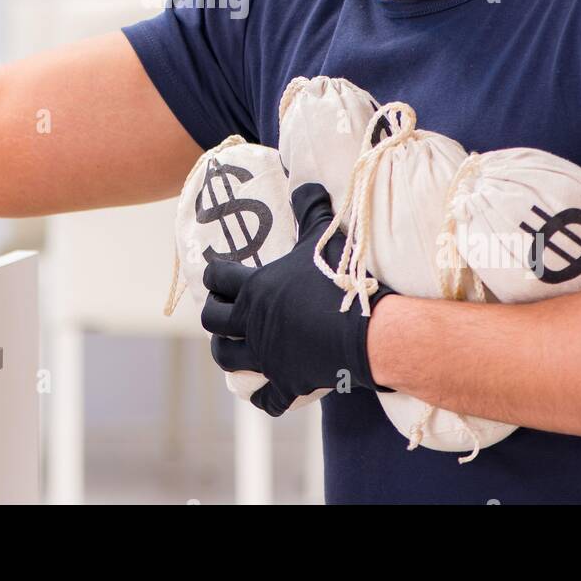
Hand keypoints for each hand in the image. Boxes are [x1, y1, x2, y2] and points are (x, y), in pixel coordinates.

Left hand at [202, 182, 392, 415]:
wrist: (367, 332)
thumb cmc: (341, 281)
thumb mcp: (326, 238)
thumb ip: (312, 209)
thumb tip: (305, 183)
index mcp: (255, 289)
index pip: (217, 278)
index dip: (212, 273)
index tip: (213, 271)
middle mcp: (252, 323)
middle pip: (212, 322)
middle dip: (213, 315)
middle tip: (220, 310)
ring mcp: (267, 356)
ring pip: (228, 359)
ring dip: (225, 352)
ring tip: (229, 346)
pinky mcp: (286, 381)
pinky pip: (266, 397)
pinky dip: (264, 396)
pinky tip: (264, 392)